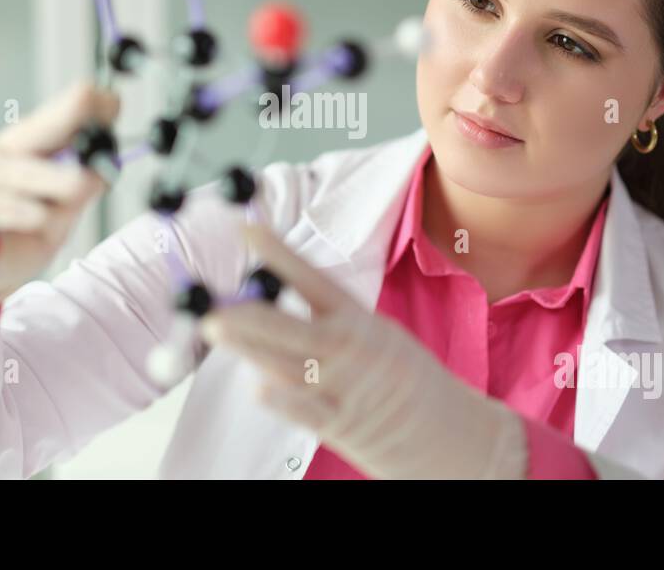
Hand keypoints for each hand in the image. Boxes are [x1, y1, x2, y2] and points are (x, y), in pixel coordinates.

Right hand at [0, 80, 117, 318]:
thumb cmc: (7, 248)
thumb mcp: (52, 226)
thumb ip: (72, 199)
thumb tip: (102, 170)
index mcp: (21, 158)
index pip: (50, 125)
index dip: (78, 110)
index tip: (112, 101)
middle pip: (26, 133)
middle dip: (62, 116)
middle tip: (94, 111)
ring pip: (2, 168)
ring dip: (46, 177)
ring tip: (81, 186)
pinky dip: (7, 209)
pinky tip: (34, 216)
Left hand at [200, 223, 528, 478]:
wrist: (450, 434)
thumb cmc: (406, 380)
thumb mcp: (377, 336)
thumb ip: (328, 324)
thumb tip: (269, 307)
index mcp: (361, 320)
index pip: (314, 279)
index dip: (279, 254)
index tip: (247, 229)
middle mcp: (351, 350)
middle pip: (294, 328)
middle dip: (251, 316)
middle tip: (212, 305)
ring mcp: (346, 388)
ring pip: (289, 366)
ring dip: (250, 350)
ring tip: (215, 331)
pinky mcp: (344, 424)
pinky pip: (307, 411)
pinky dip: (283, 401)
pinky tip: (258, 389)